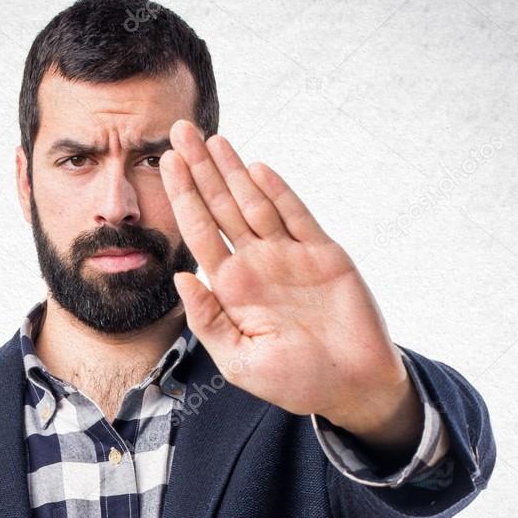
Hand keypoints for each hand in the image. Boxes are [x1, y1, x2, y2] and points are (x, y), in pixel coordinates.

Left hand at [159, 119, 422, 457]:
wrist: (352, 387)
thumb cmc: (294, 381)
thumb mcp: (238, 361)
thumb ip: (207, 320)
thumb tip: (179, 277)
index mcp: (232, 290)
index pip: (199, 234)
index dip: (183, 198)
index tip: (165, 164)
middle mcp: (257, 266)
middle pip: (221, 208)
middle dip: (200, 170)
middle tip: (181, 130)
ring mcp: (290, 257)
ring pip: (256, 203)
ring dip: (234, 170)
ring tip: (213, 138)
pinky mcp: (324, 255)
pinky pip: (297, 216)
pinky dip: (278, 192)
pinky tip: (256, 168)